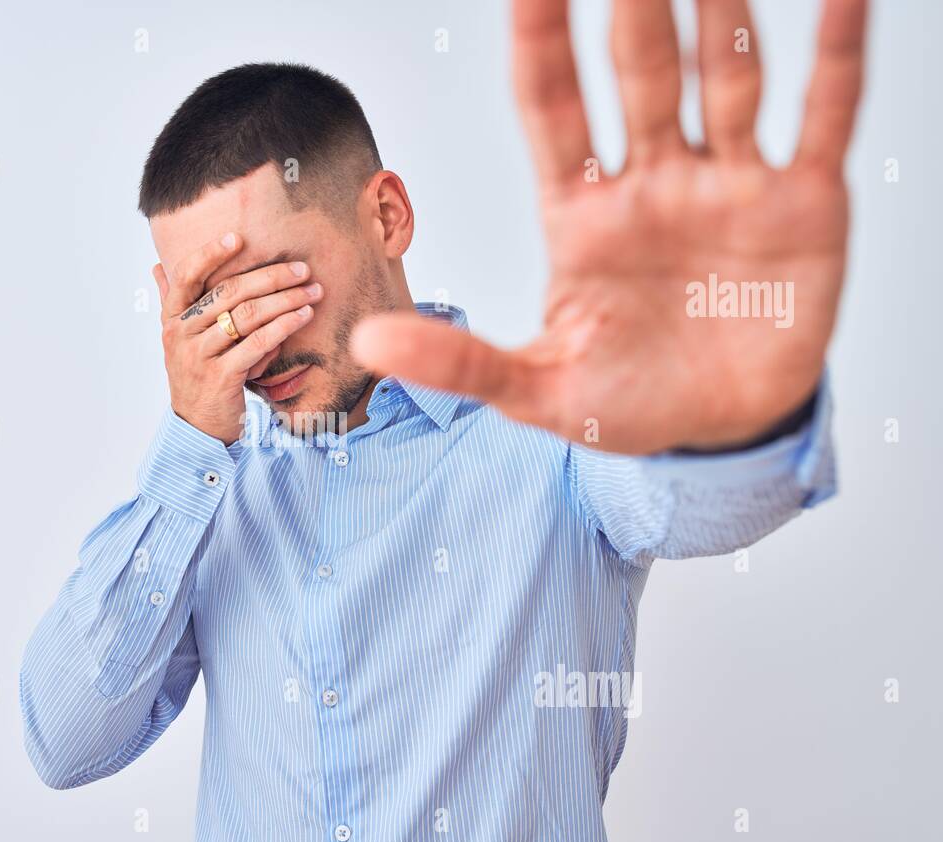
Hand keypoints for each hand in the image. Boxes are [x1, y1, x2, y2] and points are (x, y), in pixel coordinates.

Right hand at [153, 233, 320, 443]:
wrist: (197, 426)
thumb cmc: (195, 375)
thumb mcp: (179, 339)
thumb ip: (171, 302)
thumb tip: (157, 267)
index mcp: (171, 319)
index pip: (186, 276)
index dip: (211, 254)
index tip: (238, 237)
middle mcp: (181, 334)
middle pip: (229, 293)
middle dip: (271, 277)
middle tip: (302, 269)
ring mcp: (200, 356)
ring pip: (247, 316)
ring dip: (285, 300)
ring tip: (312, 291)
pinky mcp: (222, 377)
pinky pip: (258, 343)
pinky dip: (284, 326)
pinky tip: (303, 317)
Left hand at [352, 0, 866, 453]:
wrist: (718, 437)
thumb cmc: (625, 406)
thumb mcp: (536, 391)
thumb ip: (461, 363)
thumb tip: (367, 344)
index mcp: (583, 217)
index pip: (554, 110)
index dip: (541, 46)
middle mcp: (654, 185)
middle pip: (641, 76)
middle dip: (635, 9)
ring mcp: (729, 188)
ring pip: (725, 79)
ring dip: (723, 16)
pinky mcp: (802, 206)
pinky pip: (824, 117)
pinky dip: (836, 56)